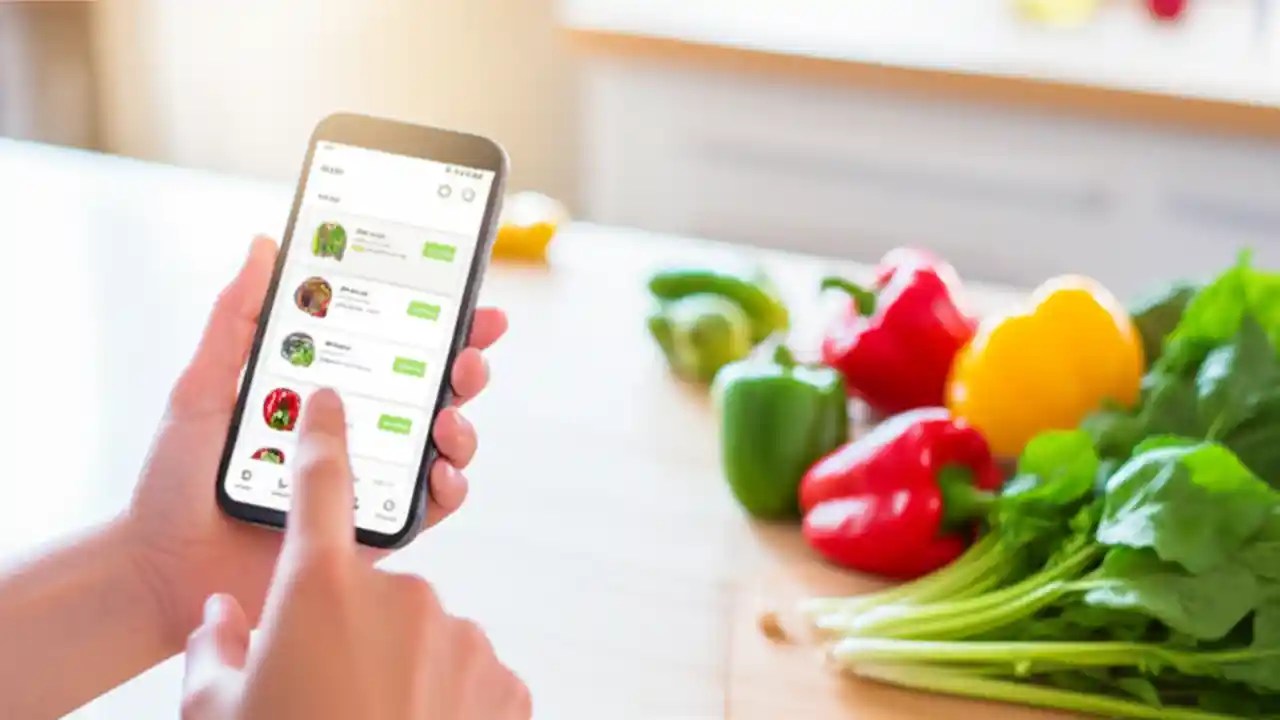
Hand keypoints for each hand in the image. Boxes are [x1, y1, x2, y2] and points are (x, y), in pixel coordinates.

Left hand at [125, 236, 507, 642]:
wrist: (160, 572)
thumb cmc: (173, 483)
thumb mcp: (201, 388)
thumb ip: (234, 319)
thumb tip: (265, 246)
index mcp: (323, 392)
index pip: (393, 348)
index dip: (438, 323)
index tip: (466, 299)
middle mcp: (356, 432)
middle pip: (433, 391)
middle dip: (466, 366)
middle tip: (469, 355)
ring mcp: (370, 481)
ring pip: (443, 445)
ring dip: (461, 426)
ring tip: (447, 418)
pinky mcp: (375, 531)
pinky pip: (431, 508)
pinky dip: (448, 486)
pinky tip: (440, 471)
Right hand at [181, 391, 530, 719]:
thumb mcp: (219, 714)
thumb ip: (215, 651)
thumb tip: (223, 617)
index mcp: (320, 591)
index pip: (320, 486)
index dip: (323, 437)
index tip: (330, 398)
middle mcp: (401, 596)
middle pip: (371, 595)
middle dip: (350, 635)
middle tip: (328, 696)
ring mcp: (462, 636)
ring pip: (423, 637)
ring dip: (402, 672)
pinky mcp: (505, 679)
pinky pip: (468, 674)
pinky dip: (447, 701)